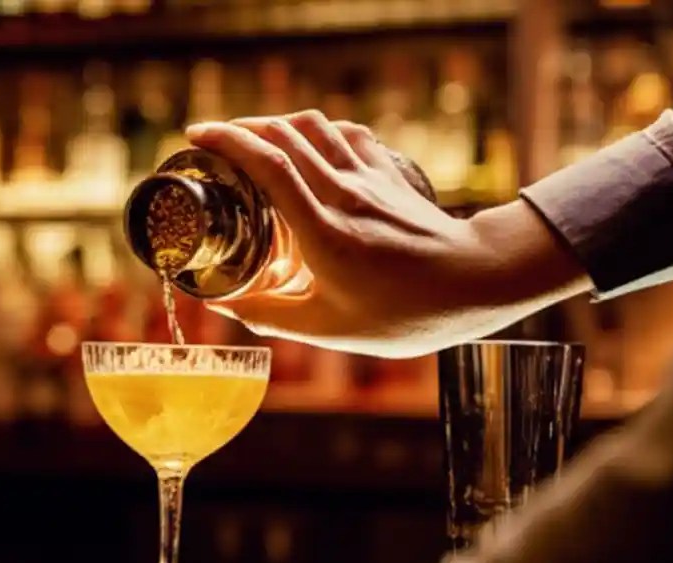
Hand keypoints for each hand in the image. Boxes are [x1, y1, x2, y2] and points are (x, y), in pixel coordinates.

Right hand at [186, 111, 590, 357]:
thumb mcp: (330, 328)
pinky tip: (308, 146)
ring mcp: (370, 178)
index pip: (268, 164)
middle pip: (285, 133)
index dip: (227, 142)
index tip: (197, 139)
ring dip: (276, 123)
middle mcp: (344, 193)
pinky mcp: (389, 175)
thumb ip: (271, 315)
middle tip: (211, 142)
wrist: (475, 284)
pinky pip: (347, 134)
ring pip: (315, 125)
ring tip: (253, 140)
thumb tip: (225, 306)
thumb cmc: (407, 313)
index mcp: (323, 230)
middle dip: (240, 128)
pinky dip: (318, 131)